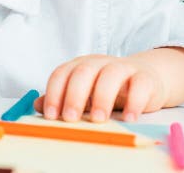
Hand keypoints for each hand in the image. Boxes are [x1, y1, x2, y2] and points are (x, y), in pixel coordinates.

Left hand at [33, 54, 167, 122]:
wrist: (146, 78)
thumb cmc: (108, 88)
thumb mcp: (83, 93)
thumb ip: (62, 99)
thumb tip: (37, 105)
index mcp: (79, 66)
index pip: (61, 74)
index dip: (54, 93)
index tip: (51, 115)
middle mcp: (99, 63)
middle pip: (83, 72)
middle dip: (74, 96)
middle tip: (70, 119)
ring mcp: (122, 67)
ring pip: (110, 75)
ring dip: (102, 98)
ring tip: (98, 119)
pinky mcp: (144, 77)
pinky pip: (140, 85)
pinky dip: (134, 102)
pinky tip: (129, 118)